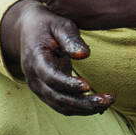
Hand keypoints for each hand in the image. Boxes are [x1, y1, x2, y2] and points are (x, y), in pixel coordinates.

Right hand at [0, 0, 113, 115]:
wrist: (28, 31)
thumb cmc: (48, 25)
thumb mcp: (59, 25)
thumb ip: (71, 39)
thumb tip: (84, 55)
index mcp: (35, 59)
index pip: (50, 77)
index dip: (68, 84)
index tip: (88, 85)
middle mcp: (33, 78)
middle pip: (57, 97)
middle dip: (82, 102)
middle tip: (106, 100)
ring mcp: (38, 88)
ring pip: (61, 106)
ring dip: (84, 108)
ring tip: (107, 102)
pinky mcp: (46, 93)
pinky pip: (62, 106)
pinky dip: (80, 108)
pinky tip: (98, 105)